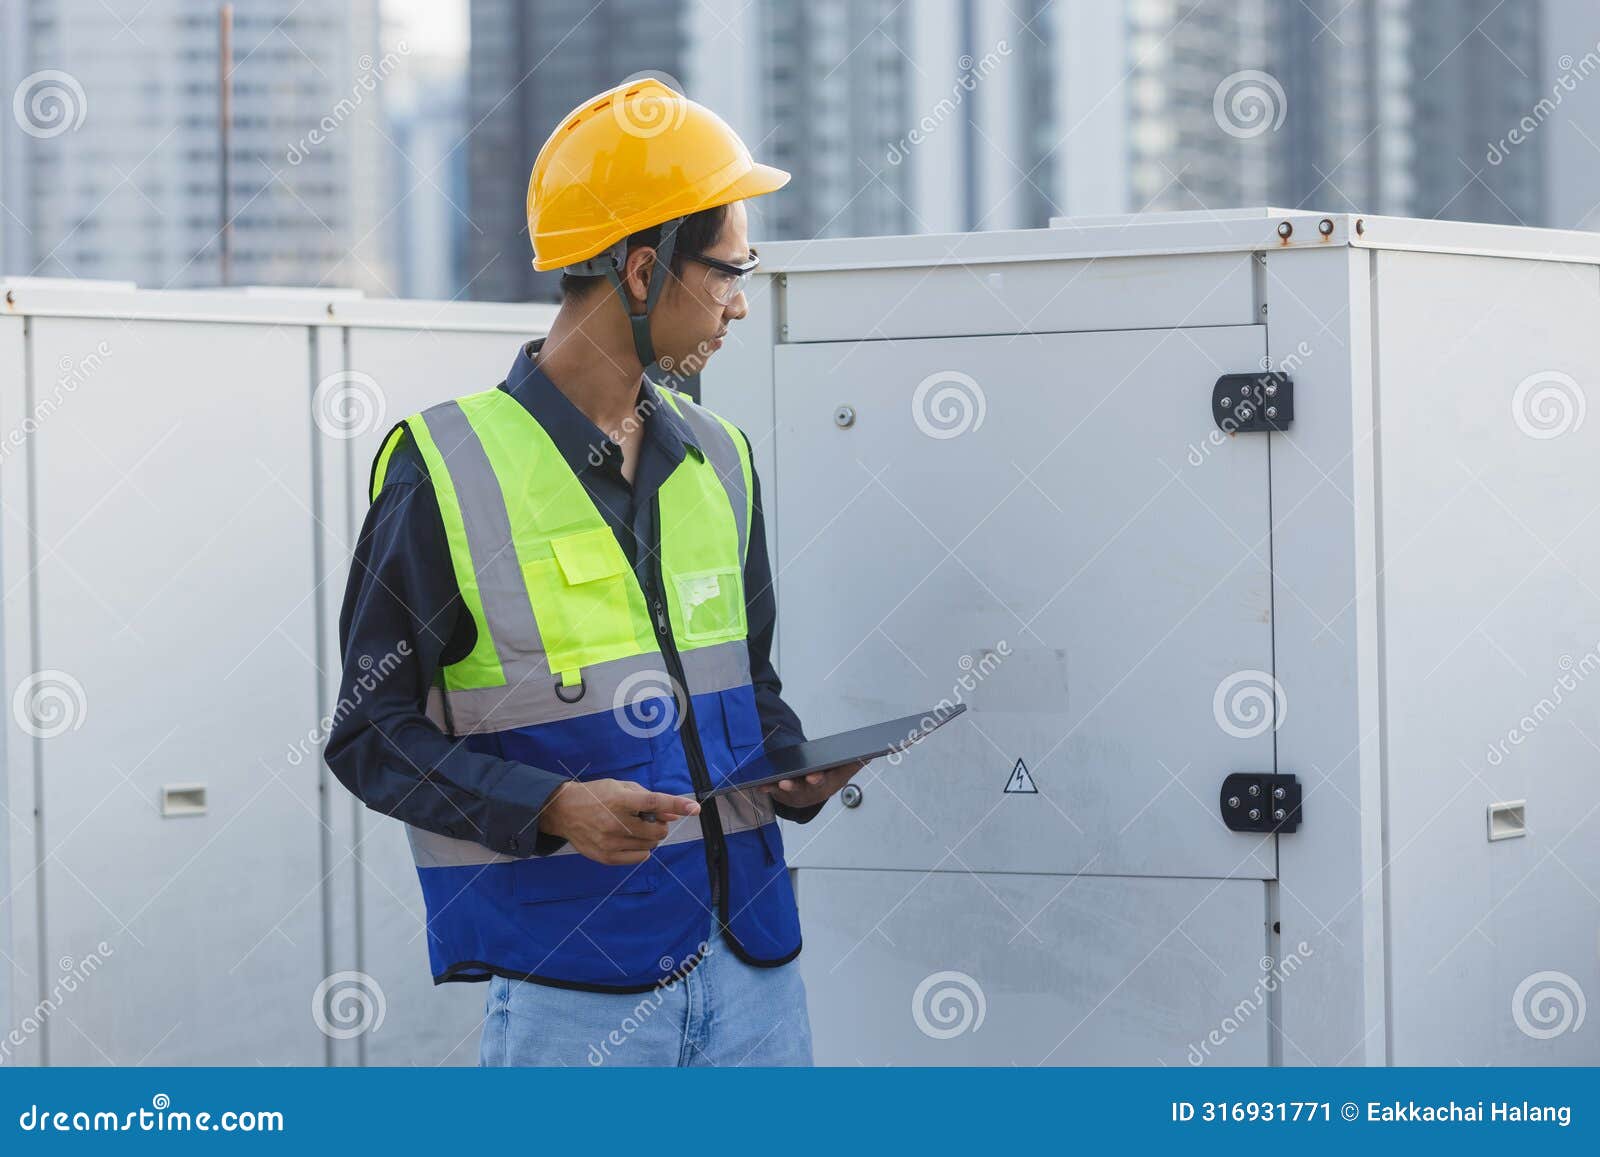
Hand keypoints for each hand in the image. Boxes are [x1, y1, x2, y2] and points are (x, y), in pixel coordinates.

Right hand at [539, 779, 699, 865]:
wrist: (563, 811)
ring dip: (649, 837)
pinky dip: (641, 849)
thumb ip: (648, 799)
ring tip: (632, 828)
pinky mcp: (606, 857)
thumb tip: (672, 815)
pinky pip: (639, 858)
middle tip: (648, 819)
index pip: (653, 802)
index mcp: (619, 800)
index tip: (694, 808)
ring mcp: (610, 842)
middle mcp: (615, 823)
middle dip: (659, 825)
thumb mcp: (621, 787)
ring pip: (650, 846)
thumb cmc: (596, 795)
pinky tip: (628, 839)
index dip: (676, 805)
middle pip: (656, 831)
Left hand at [761, 758, 870, 809]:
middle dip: (810, 781)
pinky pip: (773, 790)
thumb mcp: (841, 772)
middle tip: (809, 776)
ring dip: (788, 786)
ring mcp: (796, 794)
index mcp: (828, 784)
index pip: (829, 780)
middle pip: (812, 786)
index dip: (823, 777)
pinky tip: (760, 783)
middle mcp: (812, 791)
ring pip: (792, 790)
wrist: (806, 796)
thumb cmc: (825, 779)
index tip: (817, 774)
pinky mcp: (781, 793)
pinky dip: (768, 787)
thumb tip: (869, 756)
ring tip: (783, 781)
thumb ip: (853, 764)